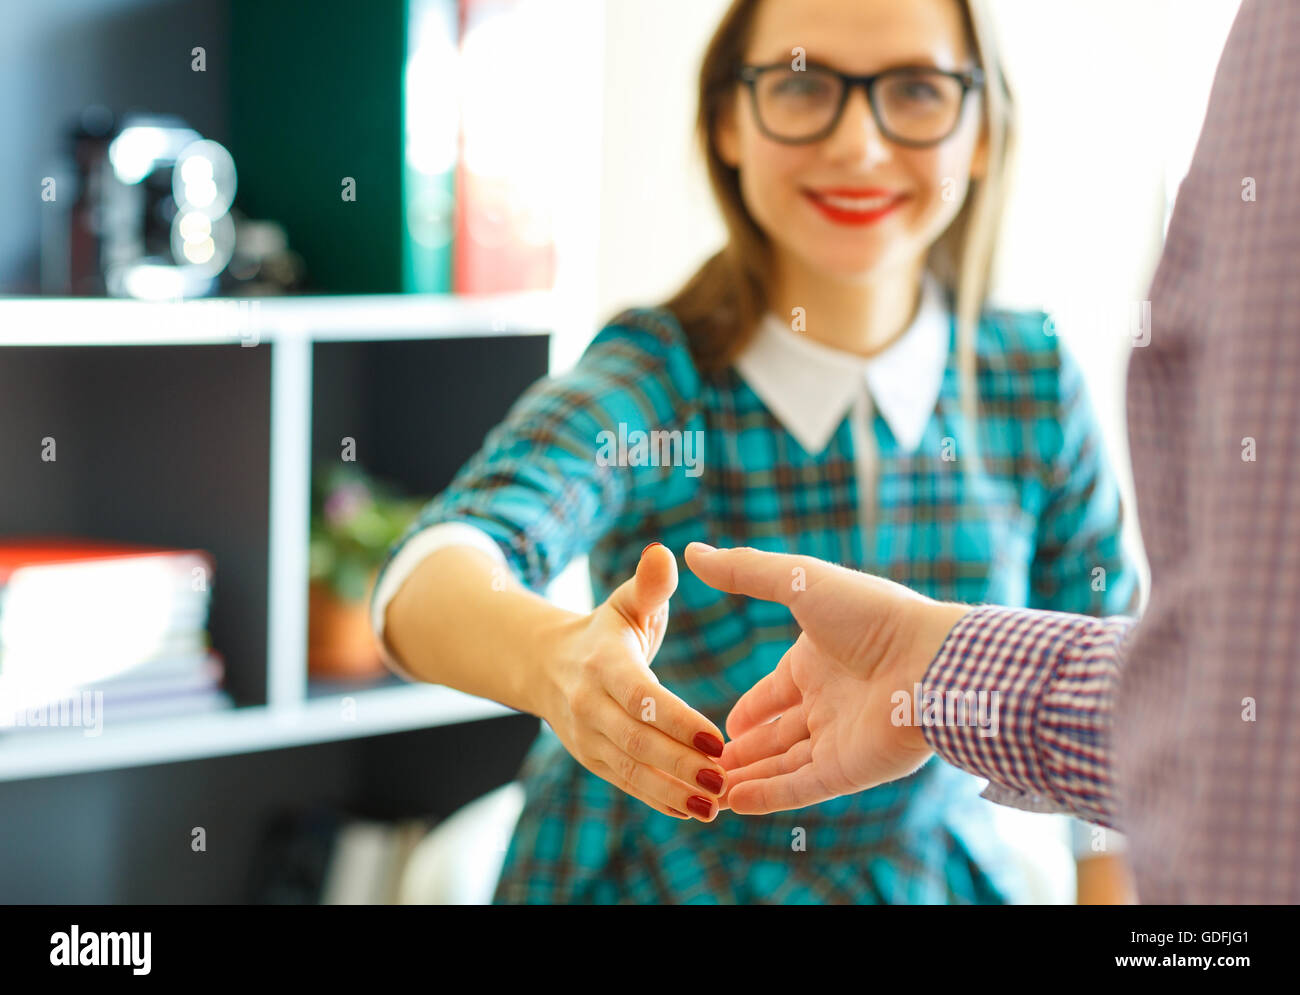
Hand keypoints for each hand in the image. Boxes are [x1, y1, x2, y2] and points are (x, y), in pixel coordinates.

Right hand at [533, 543, 727, 820]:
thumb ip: (649, 584)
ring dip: (672, 792)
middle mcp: (588, 704)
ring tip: (715, 806)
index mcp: (602, 663)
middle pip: (636, 741)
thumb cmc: (605, 630)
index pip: (641, 697)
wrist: (547, 665)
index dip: (678, 721)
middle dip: (680, 765)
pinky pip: (627, 784)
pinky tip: (694, 812)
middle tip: (724, 781)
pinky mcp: (593, 760)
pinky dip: (659, 801)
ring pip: (631, 771)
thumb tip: (664, 554)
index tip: (717, 740)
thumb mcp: (626, 603)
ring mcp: (587, 737)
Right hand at [684, 542, 970, 814]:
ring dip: (748, 777)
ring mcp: (839, 739)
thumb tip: (692, 552)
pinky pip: (800, 789)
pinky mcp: (848, 770)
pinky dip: (767, 798)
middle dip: (744, 750)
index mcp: (819, 661)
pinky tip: (733, 804)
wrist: (930, 663)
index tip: (725, 727)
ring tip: (710, 789)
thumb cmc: (872, 616)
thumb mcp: (798, 581)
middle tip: (707, 763)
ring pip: (784, 765)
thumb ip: (745, 570)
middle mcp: (830, 702)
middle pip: (778, 734)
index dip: (750, 710)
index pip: (776, 693)